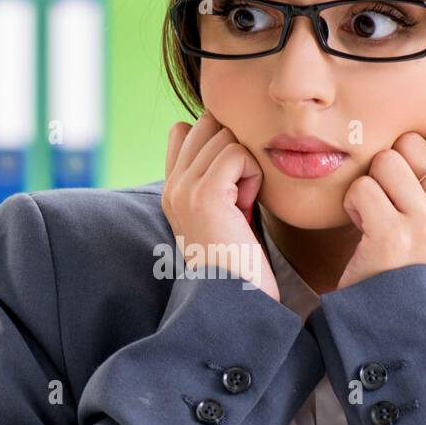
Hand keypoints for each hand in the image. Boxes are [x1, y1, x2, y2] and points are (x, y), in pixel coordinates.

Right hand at [162, 113, 281, 301]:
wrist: (238, 300)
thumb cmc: (243, 261)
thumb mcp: (226, 212)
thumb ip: (219, 178)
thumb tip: (226, 137)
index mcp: (172, 190)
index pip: (182, 130)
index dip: (215, 141)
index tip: (233, 180)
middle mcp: (172, 186)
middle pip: (208, 124)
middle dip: (235, 149)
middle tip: (242, 194)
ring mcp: (184, 189)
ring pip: (224, 135)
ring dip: (247, 165)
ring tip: (244, 204)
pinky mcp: (203, 194)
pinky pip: (237, 153)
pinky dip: (253, 175)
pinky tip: (248, 206)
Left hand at [336, 127, 425, 291]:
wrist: (393, 320)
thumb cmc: (407, 263)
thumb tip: (423, 127)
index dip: (419, 152)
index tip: (410, 185)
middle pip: (409, 143)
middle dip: (389, 169)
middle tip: (388, 206)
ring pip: (384, 160)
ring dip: (369, 187)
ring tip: (375, 218)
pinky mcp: (393, 235)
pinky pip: (362, 187)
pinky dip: (352, 205)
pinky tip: (363, 230)